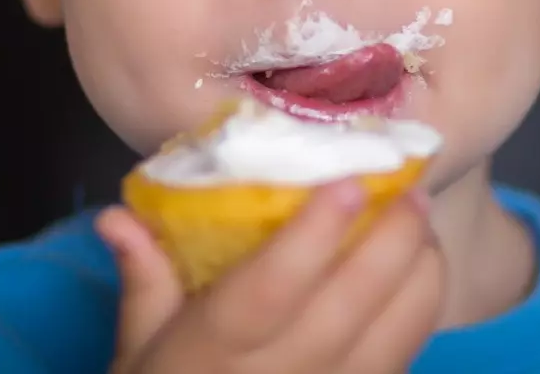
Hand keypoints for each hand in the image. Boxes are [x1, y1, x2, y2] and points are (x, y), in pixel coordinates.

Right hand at [97, 179, 444, 373]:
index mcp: (214, 351)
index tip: (348, 183)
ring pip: (392, 338)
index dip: (311, 237)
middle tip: (411, 191)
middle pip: (347, 309)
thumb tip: (115, 215)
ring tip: (424, 225)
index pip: (268, 291)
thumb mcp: (136, 349)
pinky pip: (403, 360)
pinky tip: (422, 274)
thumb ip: (141, 279)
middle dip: (389, 244)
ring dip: (419, 275)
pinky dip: (421, 311)